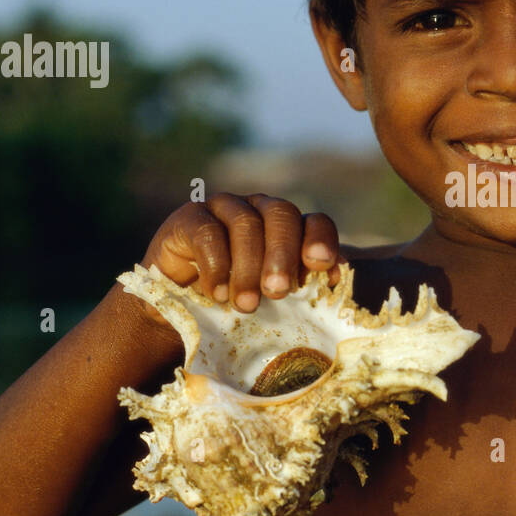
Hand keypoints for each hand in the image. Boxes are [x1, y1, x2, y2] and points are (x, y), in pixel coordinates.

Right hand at [140, 193, 340, 312]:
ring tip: (246, 305)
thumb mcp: (271, 297)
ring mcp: (224, 208)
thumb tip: (335, 281)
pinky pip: (208, 233)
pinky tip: (218, 294)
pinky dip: (216, 267)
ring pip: (245, 223)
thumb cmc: (238, 300)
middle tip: (278, 292)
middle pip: (281, 215)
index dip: (322, 240)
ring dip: (248, 267)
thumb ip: (302, 286)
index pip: (314, 221)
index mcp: (288, 227)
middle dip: (283, 255)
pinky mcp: (190, 218)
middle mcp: (259, 209)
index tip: (322, 267)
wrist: (180, 307)